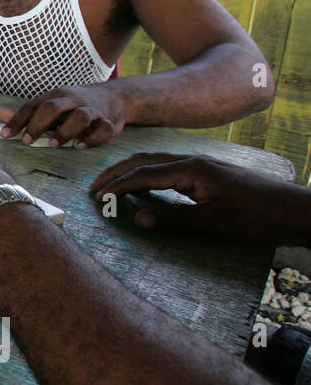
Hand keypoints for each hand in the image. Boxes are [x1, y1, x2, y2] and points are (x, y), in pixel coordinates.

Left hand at [0, 85, 128, 147]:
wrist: (117, 96)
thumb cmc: (78, 103)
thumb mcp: (53, 103)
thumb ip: (29, 112)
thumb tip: (0, 114)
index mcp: (58, 95)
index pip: (34, 105)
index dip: (18, 120)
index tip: (5, 134)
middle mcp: (74, 100)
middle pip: (54, 107)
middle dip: (39, 123)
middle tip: (28, 140)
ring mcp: (93, 111)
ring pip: (80, 117)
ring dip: (65, 131)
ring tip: (53, 144)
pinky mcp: (109, 122)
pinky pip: (102, 130)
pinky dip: (92, 139)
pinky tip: (80, 146)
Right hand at [88, 152, 310, 245]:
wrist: (297, 210)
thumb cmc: (258, 218)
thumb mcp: (215, 223)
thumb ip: (174, 220)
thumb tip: (136, 219)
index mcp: (192, 170)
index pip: (144, 175)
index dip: (117, 186)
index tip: (95, 197)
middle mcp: (194, 162)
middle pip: (145, 161)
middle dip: (116, 174)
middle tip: (93, 189)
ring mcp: (202, 166)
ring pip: (156, 162)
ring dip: (130, 171)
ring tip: (110, 184)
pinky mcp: (209, 173)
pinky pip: (168, 168)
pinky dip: (147, 174)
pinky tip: (144, 185)